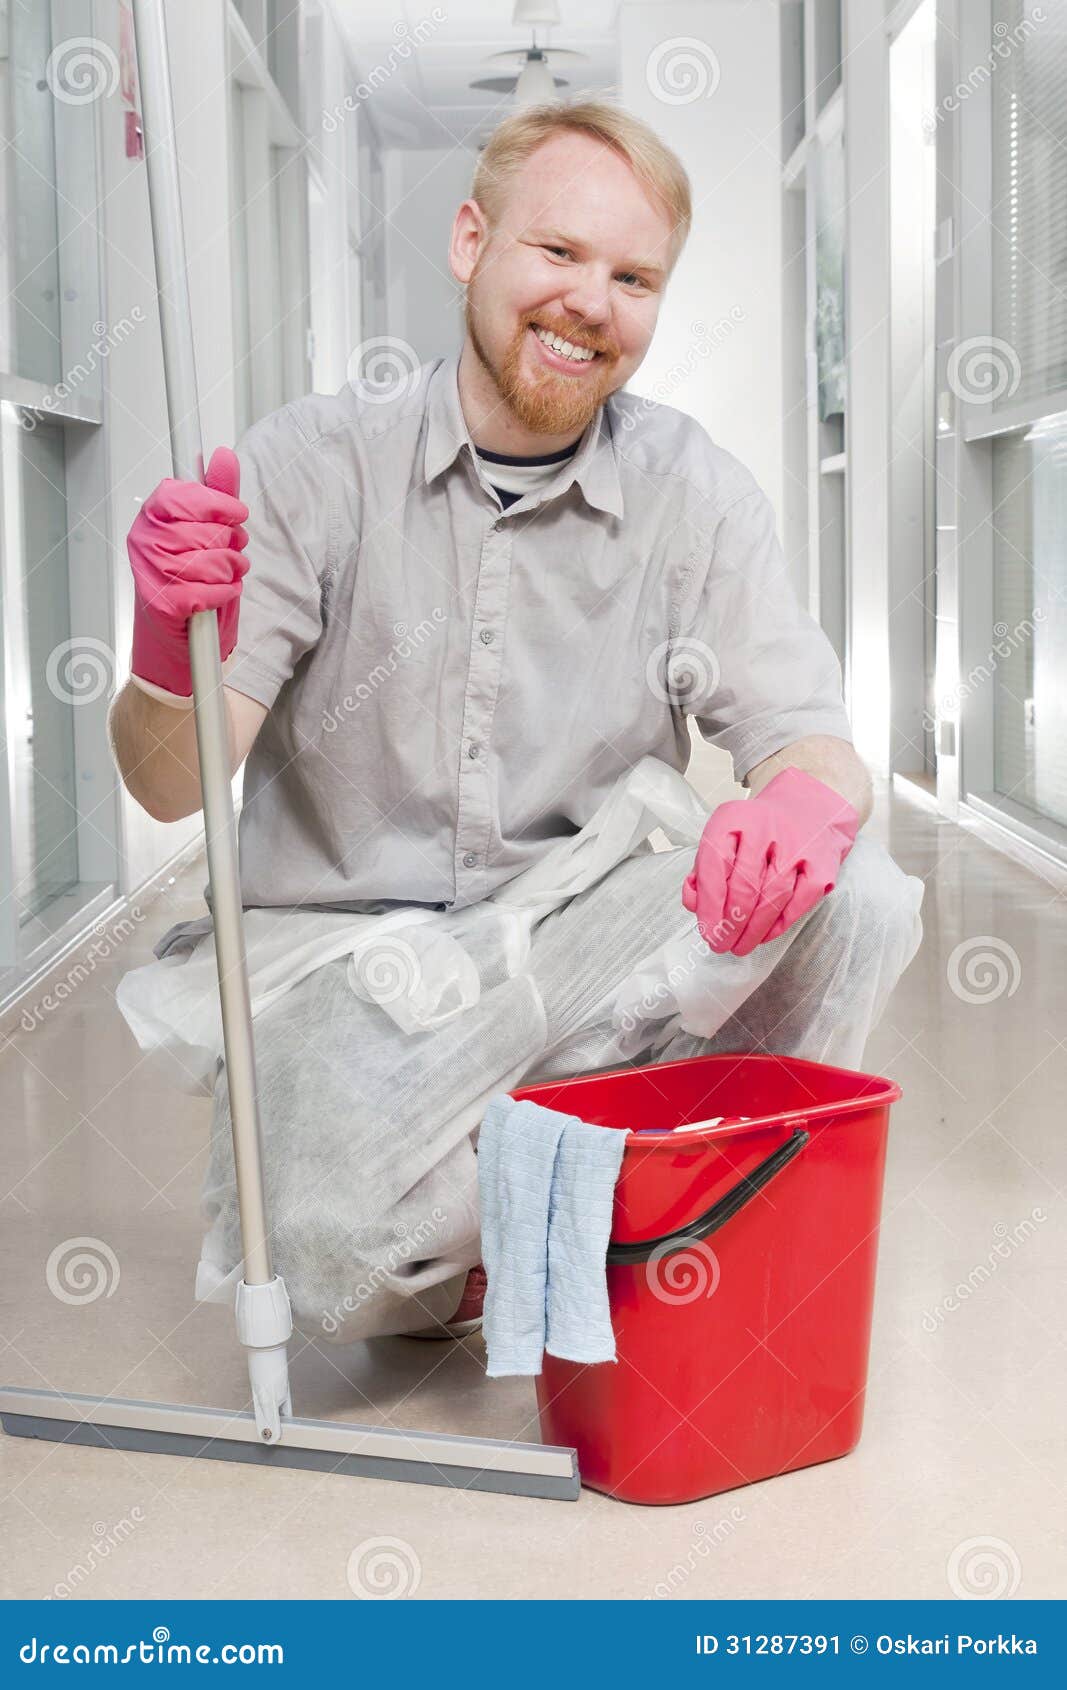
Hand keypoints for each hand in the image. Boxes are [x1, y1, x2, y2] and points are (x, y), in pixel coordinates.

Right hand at [128, 446, 248, 696]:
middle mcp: (144, 542)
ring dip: (231, 572)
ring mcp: (150, 573)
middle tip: (229, 556)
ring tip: (225, 578)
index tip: (235, 514)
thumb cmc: (192, 589)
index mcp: (151, 519)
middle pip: (206, 528)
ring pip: (211, 560)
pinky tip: (217, 598)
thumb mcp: (209, 537)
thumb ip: (217, 498)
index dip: (218, 504)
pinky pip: (210, 590)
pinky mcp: (163, 604)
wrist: (175, 647)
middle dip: (231, 544)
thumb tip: (223, 456)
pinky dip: (224, 596)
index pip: (185, 494)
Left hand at [682, 765, 859, 956]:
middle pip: (744, 886)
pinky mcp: (822, 865)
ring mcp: (798, 846)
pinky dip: (778, 925)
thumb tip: (697, 906)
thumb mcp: (723, 836)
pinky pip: (798, 903)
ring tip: (739, 946)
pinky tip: (764, 936)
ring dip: (753, 930)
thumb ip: (705, 869)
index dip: (708, 905)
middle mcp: (766, 828)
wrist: (809, 809)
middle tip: (720, 944)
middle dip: (729, 924)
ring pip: (772, 898)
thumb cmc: (758, 831)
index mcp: (734, 819)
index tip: (706, 931)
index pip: (715, 866)